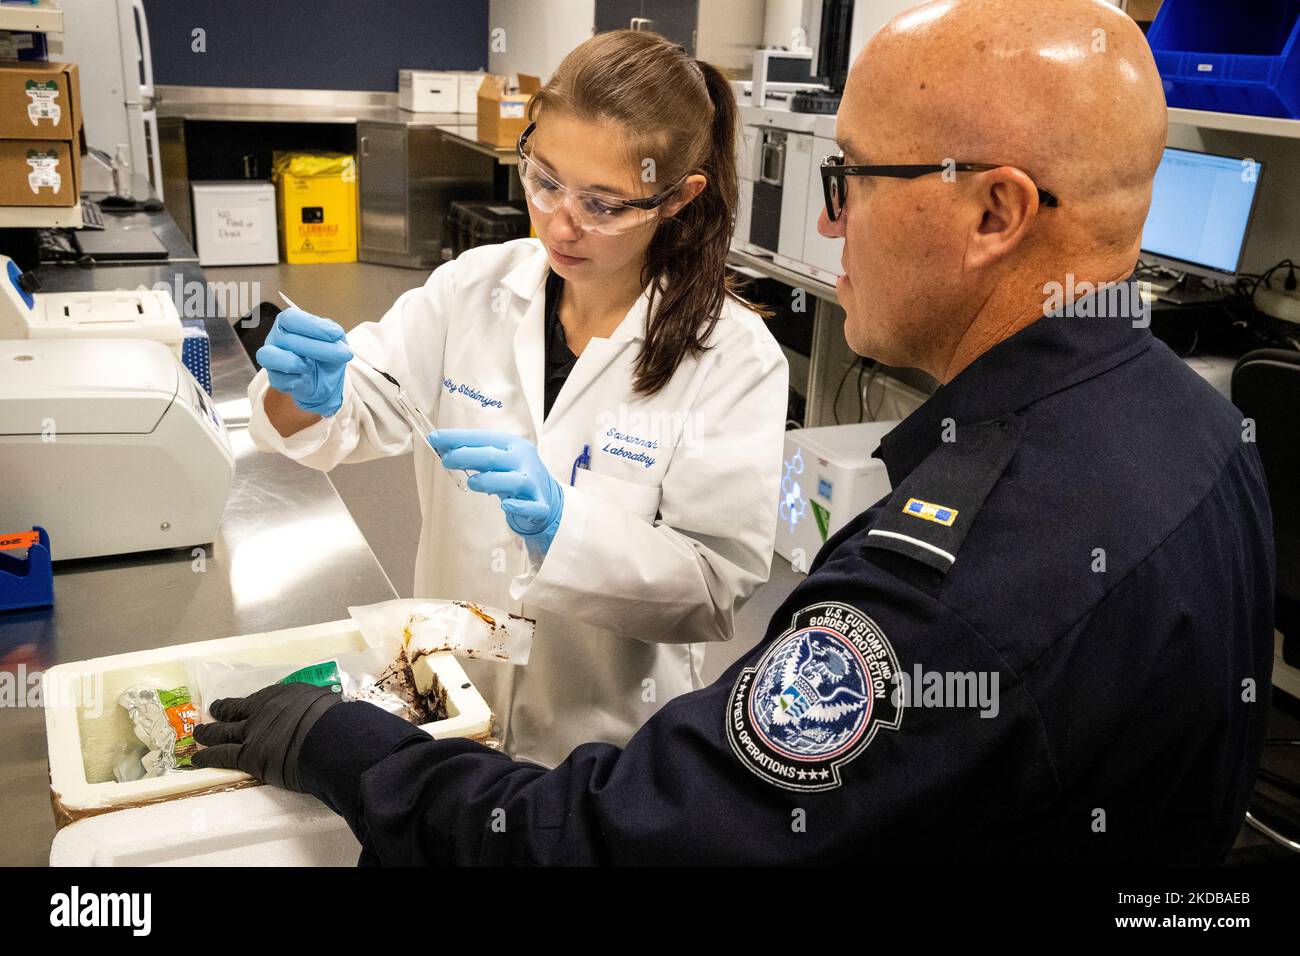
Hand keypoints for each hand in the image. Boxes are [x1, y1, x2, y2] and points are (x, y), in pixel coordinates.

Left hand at [192, 682, 342, 791]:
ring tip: (198, 734)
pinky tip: (197, 759)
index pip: (260, 698)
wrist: (330, 737)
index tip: (245, 703)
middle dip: (222, 710)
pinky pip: (221, 755)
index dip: (248, 702)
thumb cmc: (335, 721)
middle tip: (213, 710)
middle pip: (236, 710)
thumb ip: (318, 706)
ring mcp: (252, 732)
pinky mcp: (248, 755)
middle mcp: (263, 710)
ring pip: (223, 732)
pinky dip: (207, 757)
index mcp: (284, 695)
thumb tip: (330, 705)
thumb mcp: (327, 703)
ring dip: (208, 733)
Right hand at [256, 308, 352, 416]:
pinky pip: (278, 378)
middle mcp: (276, 338)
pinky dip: (296, 379)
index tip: (337, 334)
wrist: (326, 381)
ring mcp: (271, 358)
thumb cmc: (327, 355)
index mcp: (288, 323)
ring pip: (269, 356)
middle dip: (318, 348)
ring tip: (311, 366)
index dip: (314, 326)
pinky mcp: (273, 378)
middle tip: (343, 354)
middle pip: (287, 338)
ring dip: (295, 362)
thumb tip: (333, 331)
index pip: (291, 318)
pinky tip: (306, 377)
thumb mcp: (336, 341)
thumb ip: (334, 333)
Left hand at [428, 429, 564, 551]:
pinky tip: (506, 506)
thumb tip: (442, 446)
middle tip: (446, 460)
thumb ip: (474, 454)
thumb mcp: (497, 459)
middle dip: (467, 456)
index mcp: (512, 445)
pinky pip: (531, 506)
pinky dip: (519, 506)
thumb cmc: (514, 474)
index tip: (434, 438)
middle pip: (494, 456)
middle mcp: (523, 460)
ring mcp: (533, 483)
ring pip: (513, 480)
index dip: (457, 438)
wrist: (547, 497)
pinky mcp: (540, 505)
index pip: (482, 438)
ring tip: (472, 483)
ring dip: (490, 480)